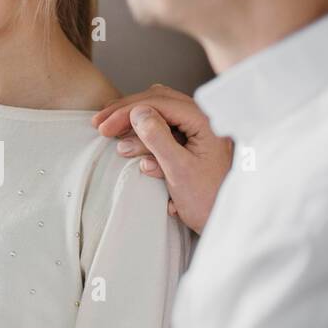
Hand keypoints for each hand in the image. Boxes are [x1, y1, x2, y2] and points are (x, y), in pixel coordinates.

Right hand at [93, 83, 232, 233]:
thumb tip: (138, 112)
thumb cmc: (208, 201)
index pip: (159, 103)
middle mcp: (204, 120)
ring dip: (137, 127)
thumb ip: (158, 138)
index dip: (127, 111)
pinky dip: (148, 139)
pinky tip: (137, 154)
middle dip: (128, 113)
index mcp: (205, 121)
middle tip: (101, 126)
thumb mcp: (179, 170)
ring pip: (161, 116)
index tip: (104, 127)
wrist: (226, 224)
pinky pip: (167, 131)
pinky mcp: (194, 144)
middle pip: (159, 102)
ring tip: (117, 144)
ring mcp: (199, 132)